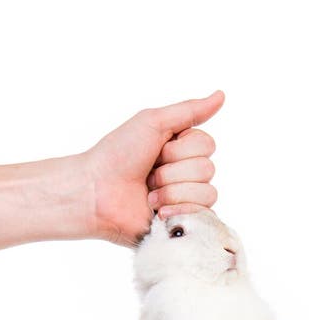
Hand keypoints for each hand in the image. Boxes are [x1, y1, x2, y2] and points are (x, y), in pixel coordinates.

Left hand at [83, 91, 224, 246]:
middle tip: (148, 175)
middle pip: (207, 168)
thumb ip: (189, 111)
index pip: (207, 144)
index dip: (182, 149)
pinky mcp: (181, 224)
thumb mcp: (152, 122)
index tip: (156, 151)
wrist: (97, 193)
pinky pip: (203, 214)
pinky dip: (179, 209)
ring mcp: (184, 200)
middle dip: (173, 171)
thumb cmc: (117, 156)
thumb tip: (221, 95)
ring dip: (173, 191)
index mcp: (179, 149)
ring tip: (149, 196)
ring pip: (208, 192)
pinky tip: (158, 212)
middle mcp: (184, 174)